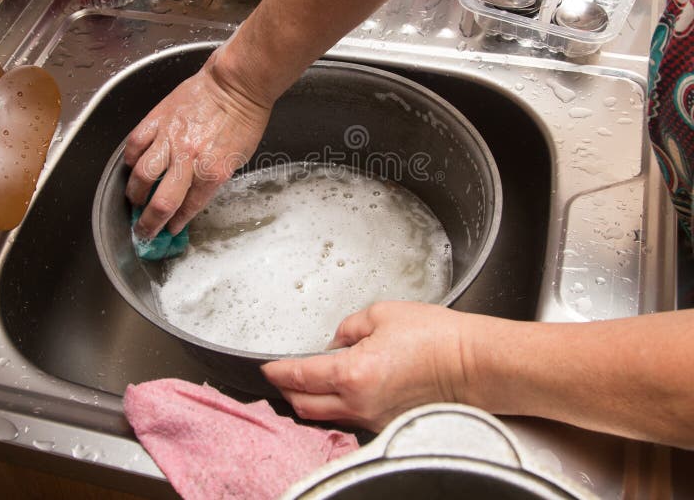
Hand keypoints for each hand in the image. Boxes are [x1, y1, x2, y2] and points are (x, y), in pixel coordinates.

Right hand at [124, 50, 271, 237]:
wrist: (237, 84)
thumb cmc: (245, 118)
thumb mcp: (237, 159)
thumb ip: (212, 178)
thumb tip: (193, 195)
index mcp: (213, 172)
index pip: (188, 208)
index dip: (176, 224)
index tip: (170, 230)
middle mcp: (189, 159)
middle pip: (161, 202)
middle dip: (149, 222)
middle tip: (144, 229)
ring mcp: (170, 138)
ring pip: (141, 175)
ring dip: (134, 193)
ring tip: (134, 199)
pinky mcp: (158, 119)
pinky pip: (135, 144)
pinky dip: (130, 159)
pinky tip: (132, 165)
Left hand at [262, 302, 473, 431]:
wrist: (473, 365)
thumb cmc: (436, 337)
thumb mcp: (382, 314)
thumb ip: (349, 327)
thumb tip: (336, 340)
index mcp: (352, 373)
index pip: (299, 376)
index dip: (277, 371)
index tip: (267, 367)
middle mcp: (359, 403)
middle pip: (305, 406)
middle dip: (287, 390)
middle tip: (282, 375)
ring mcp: (374, 419)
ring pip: (326, 417)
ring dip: (311, 401)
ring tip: (308, 382)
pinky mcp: (387, 424)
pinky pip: (350, 419)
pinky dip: (337, 406)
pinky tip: (342, 389)